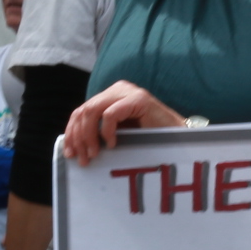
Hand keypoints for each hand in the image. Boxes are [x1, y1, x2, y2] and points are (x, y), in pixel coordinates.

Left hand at [61, 81, 185, 162]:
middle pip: (83, 110)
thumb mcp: (120, 134)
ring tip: (95, 154)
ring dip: (89, 136)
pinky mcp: (139, 99)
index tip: (70, 153)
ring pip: (92, 110)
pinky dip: (107, 131)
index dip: (72, 132)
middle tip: (83, 159)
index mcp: (110, 96)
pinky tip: (112, 144)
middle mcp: (116, 90)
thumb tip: (75, 146)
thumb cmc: (151, 138)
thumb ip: (99, 132)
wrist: (180, 137)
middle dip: (78, 137)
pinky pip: (111, 114)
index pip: (81, 111)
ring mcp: (127, 92)